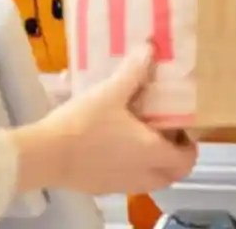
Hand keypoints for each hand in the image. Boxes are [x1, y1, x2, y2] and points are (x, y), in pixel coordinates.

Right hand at [14, 44, 197, 195]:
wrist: (45, 155)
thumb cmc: (84, 124)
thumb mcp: (111, 92)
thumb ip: (134, 71)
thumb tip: (151, 48)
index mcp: (152, 153)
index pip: (186, 161)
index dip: (190, 146)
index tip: (183, 128)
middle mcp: (142, 174)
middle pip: (171, 175)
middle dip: (175, 157)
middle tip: (166, 132)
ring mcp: (121, 185)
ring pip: (150, 180)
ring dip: (154, 163)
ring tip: (142, 136)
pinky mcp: (102, 189)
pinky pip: (129, 181)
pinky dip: (133, 168)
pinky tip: (116, 147)